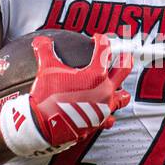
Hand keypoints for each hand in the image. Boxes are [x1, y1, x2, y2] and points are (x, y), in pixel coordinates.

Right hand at [0, 33, 132, 156]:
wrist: (44, 125)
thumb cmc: (47, 96)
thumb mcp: (45, 69)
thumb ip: (45, 50)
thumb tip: (40, 41)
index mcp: (96, 75)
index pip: (104, 50)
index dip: (101, 40)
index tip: (97, 38)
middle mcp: (105, 91)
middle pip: (124, 69)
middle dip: (124, 58)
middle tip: (123, 53)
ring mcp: (104, 108)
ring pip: (122, 97)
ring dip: (121, 89)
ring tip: (118, 86)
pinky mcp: (98, 123)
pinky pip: (110, 118)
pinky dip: (109, 114)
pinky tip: (105, 111)